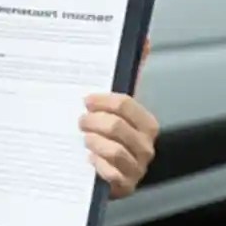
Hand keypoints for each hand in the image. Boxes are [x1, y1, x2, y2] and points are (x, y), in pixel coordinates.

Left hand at [82, 37, 158, 198]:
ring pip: (113, 150)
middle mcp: (145, 146)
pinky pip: (111, 175)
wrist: (99, 170)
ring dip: (92, 141)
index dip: (101, 101)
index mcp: (146, 123)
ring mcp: (137, 168)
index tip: (85, 100)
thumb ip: (130, 72)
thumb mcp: (116, 105)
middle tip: (79, 121)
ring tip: (83, 138)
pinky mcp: (125, 187)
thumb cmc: (107, 134)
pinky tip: (88, 159)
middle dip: (92, 122)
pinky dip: (97, 165)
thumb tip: (143, 38)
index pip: (125, 104)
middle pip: (116, 127)